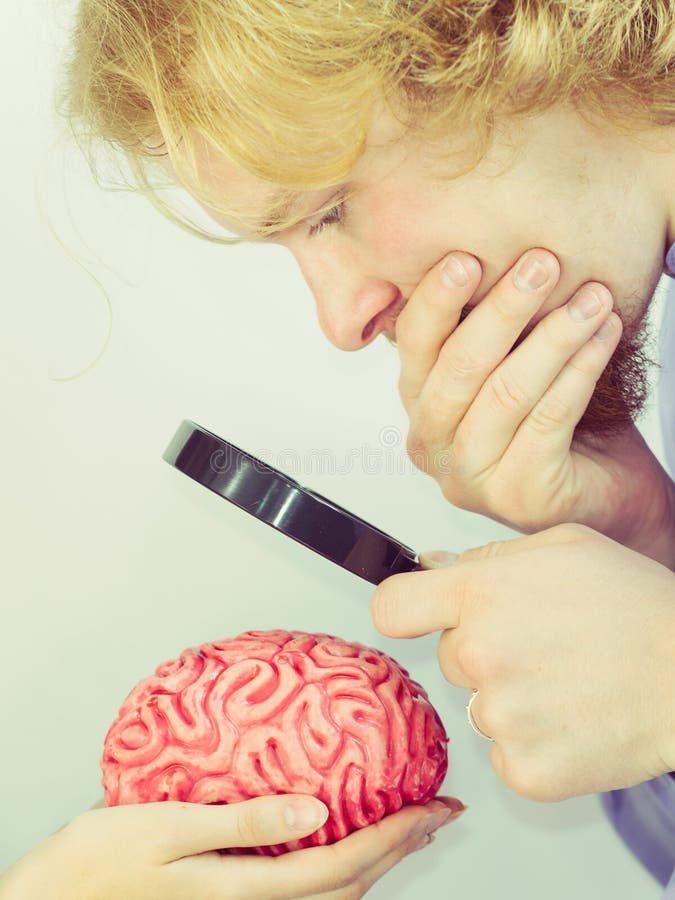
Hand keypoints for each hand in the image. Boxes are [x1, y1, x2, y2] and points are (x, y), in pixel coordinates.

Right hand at [0, 794, 463, 899]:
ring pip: (332, 898)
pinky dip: (337, 871)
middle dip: (401, 850)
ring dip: (376, 862)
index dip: (398, 837)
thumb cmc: (94, 866)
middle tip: (436, 813)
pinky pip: (301, 895)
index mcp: (246, 890)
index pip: (344, 865)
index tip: (437, 808)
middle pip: (349, 887)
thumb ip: (242, 822)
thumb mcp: (164, 831)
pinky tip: (333, 842)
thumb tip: (314, 811)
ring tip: (402, 827)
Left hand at [372, 524, 674, 800]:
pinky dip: (533, 742)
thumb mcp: (563, 547)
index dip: (405, 610)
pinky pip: (504, 752)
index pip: (392, 608)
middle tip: (541, 645)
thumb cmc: (637, 606)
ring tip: (567, 681)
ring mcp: (501, 716)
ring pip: (478, 705)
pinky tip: (573, 717)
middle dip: (483, 650)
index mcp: (482, 593)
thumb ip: (487, 557)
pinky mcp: (525, 768)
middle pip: (447, 658)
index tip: (417, 615)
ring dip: (510, 697)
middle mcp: (481, 653)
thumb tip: (434, 566)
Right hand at [396, 248, 674, 568]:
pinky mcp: (516, 496)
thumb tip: (495, 252)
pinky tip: (602, 338)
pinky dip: (579, 372)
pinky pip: (548, 420)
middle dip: (504, 309)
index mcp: (420, 404)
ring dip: (554, 337)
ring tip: (591, 298)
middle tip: (542, 263)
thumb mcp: (507, 366)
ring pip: (507, 392)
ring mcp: (469, 477)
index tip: (467, 258)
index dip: (435, 301)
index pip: (413, 344)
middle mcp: (432, 444)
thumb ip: (487, 330)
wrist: (601, 491)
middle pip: (459, 367)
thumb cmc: (552, 424)